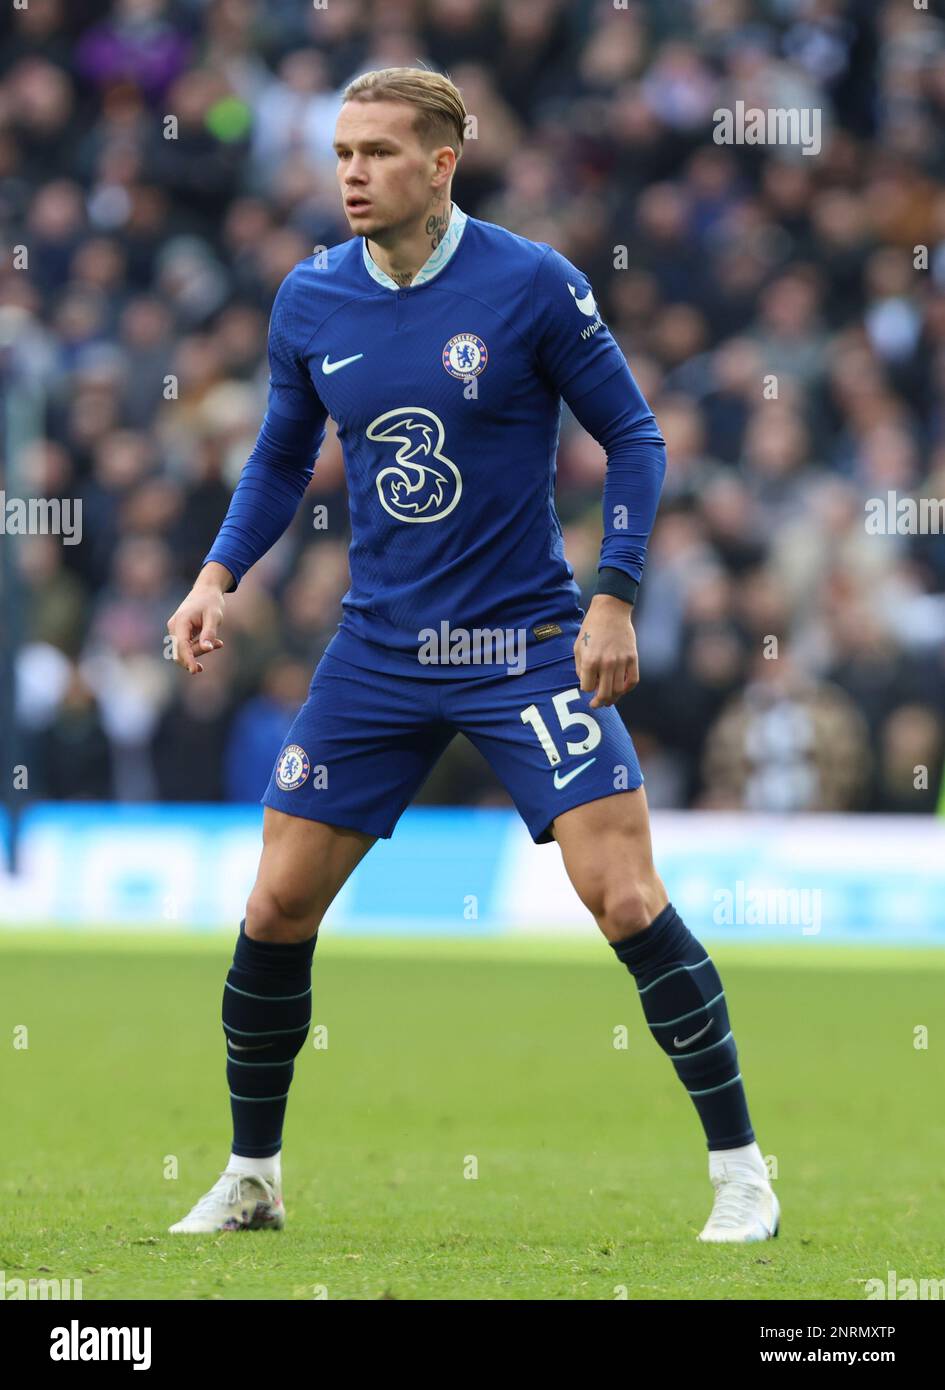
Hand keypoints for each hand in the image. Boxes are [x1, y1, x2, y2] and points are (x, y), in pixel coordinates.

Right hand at [166, 566, 229, 673]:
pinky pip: (188, 646)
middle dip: (199, 653)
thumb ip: (209, 633)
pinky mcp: (180, 632)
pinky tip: (216, 643)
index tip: (194, 671)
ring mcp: (175, 630)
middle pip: (182, 652)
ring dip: (201, 650)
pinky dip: (200, 647)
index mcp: (180, 622)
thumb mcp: (214, 616)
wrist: (206, 590)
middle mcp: (174, 627)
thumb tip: (207, 648)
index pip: (182, 646)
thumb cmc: (211, 602)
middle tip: (218, 644)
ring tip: (219, 642)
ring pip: (186, 650)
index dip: (188, 660)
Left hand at [574, 593, 637, 708]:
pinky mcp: (633, 658)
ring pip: (618, 690)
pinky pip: (632, 681)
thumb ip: (580, 668)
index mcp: (589, 660)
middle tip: (596, 704)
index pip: (587, 687)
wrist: (611, 611)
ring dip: (613, 698)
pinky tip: (621, 689)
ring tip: (608, 699)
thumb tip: (587, 685)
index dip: (586, 689)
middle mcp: (606, 663)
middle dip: (599, 702)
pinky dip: (627, 689)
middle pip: (604, 694)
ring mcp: (621, 661)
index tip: (587, 686)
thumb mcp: (578, 647)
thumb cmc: (591, 629)